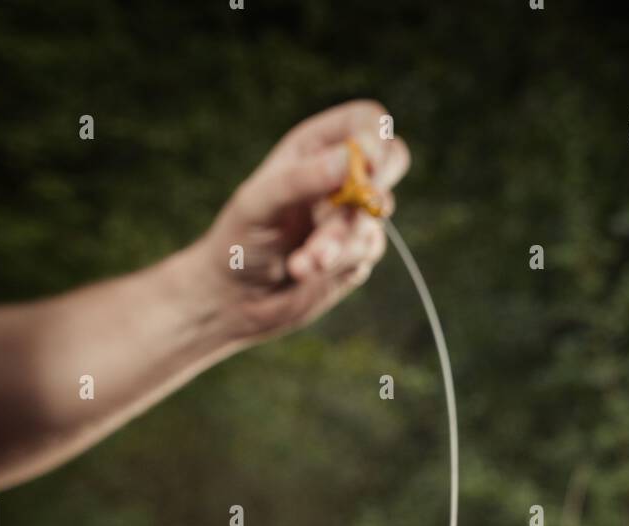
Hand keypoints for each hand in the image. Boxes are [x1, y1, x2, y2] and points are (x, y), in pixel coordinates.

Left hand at [190, 100, 409, 345]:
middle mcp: (339, 178)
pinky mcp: (356, 255)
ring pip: (373, 218)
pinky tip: (304, 271)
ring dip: (339, 242)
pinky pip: (366, 252)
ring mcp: (351, 217)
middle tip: (365, 205)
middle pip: (391, 161)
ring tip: (301, 263)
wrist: (237, 299)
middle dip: (375, 187)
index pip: (365, 122)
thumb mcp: (260, 202)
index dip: (375, 136)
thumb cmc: (240, 240)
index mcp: (315, 148)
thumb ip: (303, 179)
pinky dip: (338, 263)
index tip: (368, 165)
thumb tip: (353, 160)